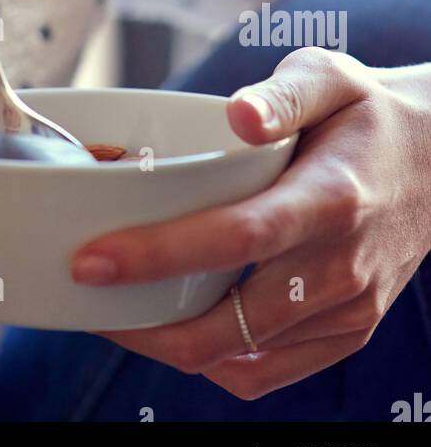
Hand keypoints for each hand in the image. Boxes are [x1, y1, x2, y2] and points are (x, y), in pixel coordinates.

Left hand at [70, 48, 430, 398]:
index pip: (237, 238)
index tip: (91, 260)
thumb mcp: (328, 76)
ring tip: (114, 305)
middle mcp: (343, 266)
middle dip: (142, 320)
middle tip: (82, 289)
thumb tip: (237, 113)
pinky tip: (176, 323)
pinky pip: (268, 371)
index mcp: (332, 198)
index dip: (159, 255)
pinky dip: (213, 359)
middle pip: (229, 319)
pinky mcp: (348, 332)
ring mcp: (349, 309)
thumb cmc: (364, 113)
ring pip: (240, 355)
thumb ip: (281, 94)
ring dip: (167, 342)